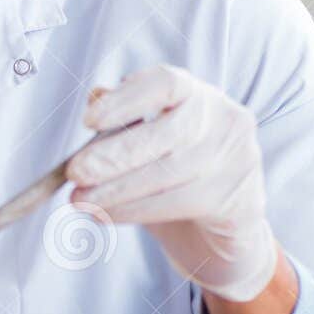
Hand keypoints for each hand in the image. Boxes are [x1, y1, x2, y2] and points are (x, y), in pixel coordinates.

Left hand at [68, 64, 278, 301]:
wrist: (221, 229)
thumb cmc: (174, 178)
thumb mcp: (147, 144)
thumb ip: (123, 121)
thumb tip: (94, 100)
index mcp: (197, 95)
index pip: (166, 83)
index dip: (125, 99)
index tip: (89, 120)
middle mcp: (223, 121)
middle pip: (166, 132)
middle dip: (113, 154)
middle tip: (75, 171)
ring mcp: (236, 161)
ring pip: (167, 173)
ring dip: (114, 190)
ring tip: (79, 199)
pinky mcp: (238, 201)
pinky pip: (177, 204)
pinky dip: (132, 211)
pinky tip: (105, 215)